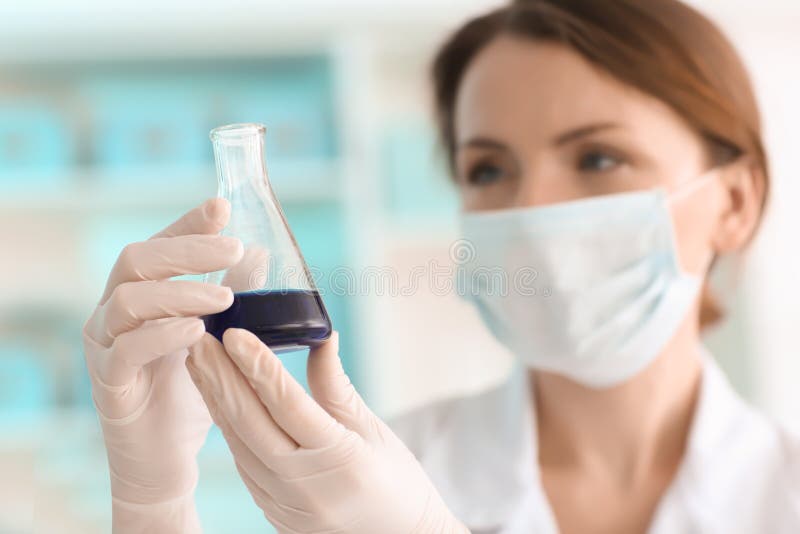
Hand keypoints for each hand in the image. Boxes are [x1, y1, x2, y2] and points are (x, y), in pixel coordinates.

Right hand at [81, 198, 242, 531]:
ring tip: (224, 298)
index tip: (223, 207)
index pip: (158, 244)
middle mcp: (114, 311)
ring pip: (128, 300)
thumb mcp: (218, 335)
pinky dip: (162, 335)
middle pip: (136, 260)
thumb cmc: (192, 388)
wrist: (167, 455)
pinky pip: (125, 350)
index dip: (187, 224)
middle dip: (186, 250)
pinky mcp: (108, 382)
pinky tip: (198, 332)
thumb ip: (232, 293)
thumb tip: (261, 252)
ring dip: (179, 292)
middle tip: (233, 249)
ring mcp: (105, 345)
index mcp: (141, 293)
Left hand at [185, 328, 469, 533]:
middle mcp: (306, 485)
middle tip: (199, 340)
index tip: (233, 333)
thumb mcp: (373, 431)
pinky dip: (229, 429)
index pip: (288, 403)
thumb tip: (322, 337)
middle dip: (220, 378)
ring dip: (216, 401)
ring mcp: (286, 504)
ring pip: (239, 444)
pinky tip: (219, 401)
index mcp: (340, 458)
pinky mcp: (273, 513)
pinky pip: (244, 465)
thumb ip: (336, 387)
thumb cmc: (398, 485)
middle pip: (251, 423)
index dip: (258, 365)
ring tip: (200, 363)